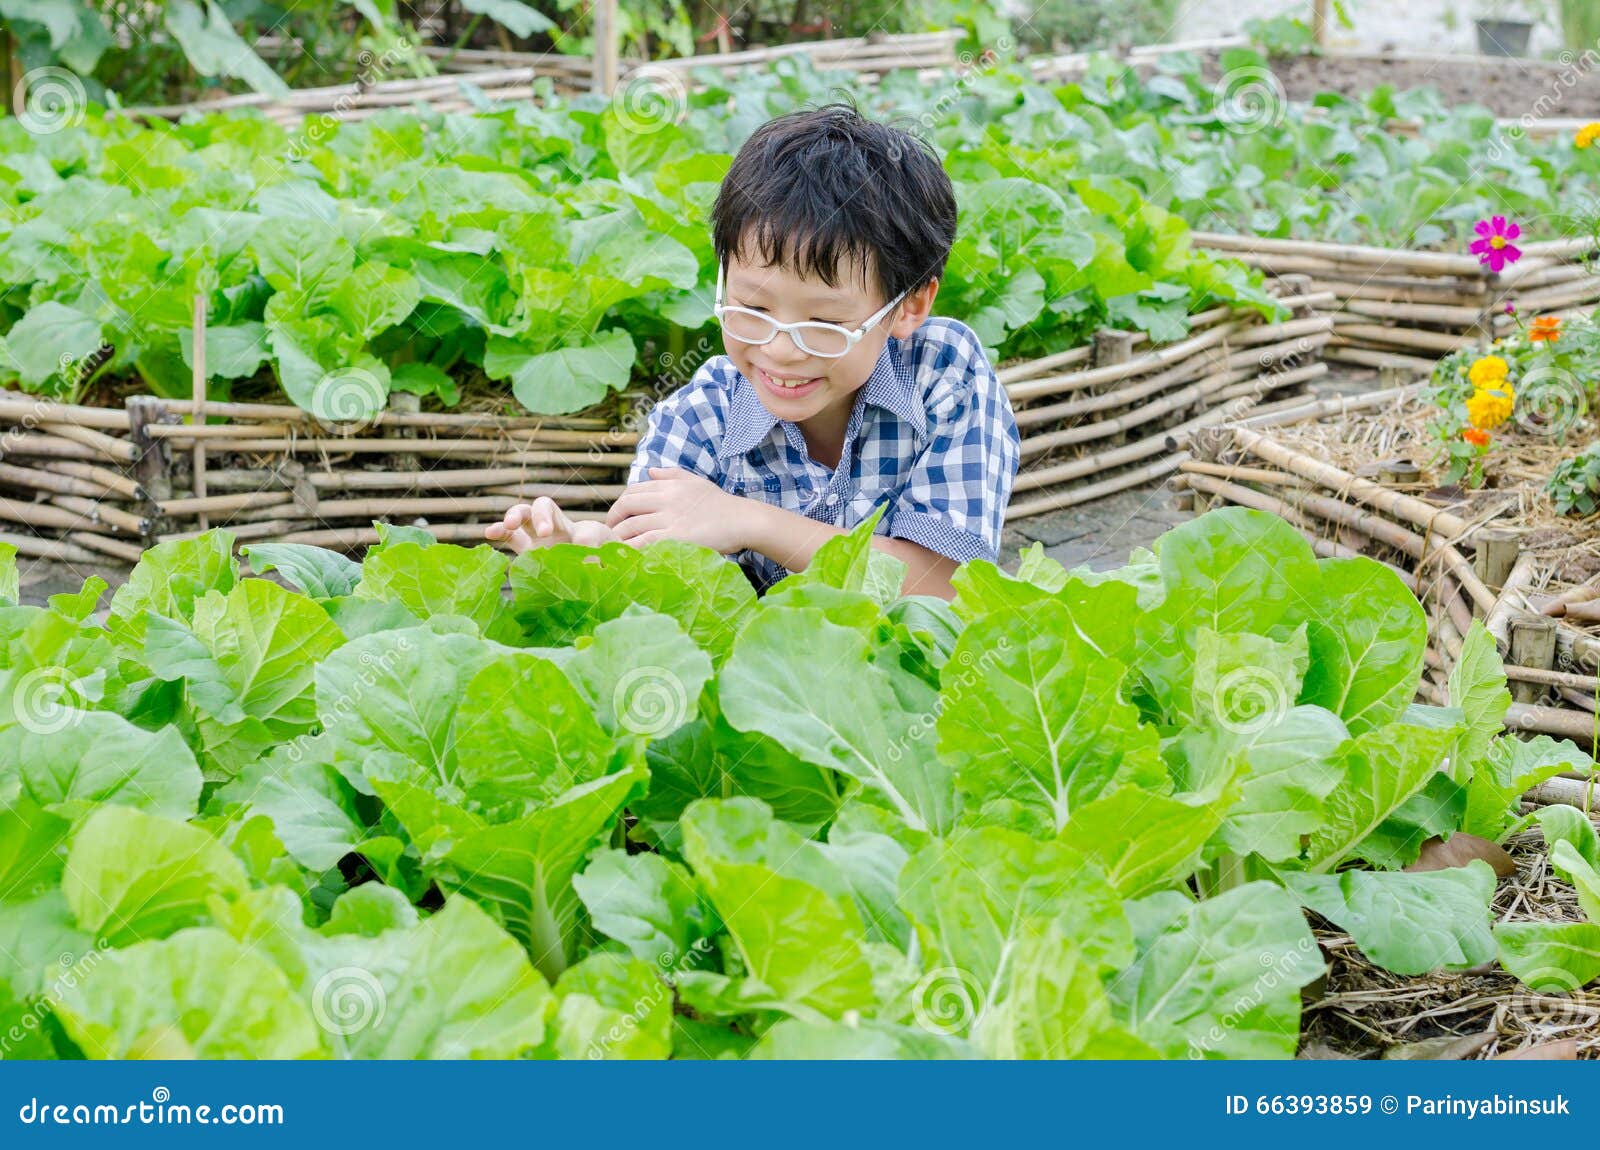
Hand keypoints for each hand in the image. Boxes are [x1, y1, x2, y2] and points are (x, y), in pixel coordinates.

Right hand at [484, 498, 615, 553]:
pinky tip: (488, 534)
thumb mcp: (601, 539)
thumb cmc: (601, 547)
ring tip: (493, 530)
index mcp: (561, 522)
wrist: (603, 566)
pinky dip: (500, 537)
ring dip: (505, 525)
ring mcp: (535, 543)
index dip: (542, 517)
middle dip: (519, 516)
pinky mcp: (529, 559)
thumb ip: (592, 540)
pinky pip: (512, 543)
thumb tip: (581, 550)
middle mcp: (545, 529)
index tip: (545, 533)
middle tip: (513, 529)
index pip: (547, 509)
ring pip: (515, 525)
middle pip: (527, 512)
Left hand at [606, 467, 749, 551]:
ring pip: (632, 527)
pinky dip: (631, 550)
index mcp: (669, 485)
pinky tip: (627, 556)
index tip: (616, 519)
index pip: (632, 491)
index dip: (618, 505)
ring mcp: (671, 518)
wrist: (743, 520)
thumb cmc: (720, 504)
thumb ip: (671, 474)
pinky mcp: (676, 538)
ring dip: (619, 538)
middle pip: (627, 506)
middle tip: (610, 534)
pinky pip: (644, 543)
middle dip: (613, 521)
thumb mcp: (696, 482)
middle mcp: (666, 499)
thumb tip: (650, 472)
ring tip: (615, 549)